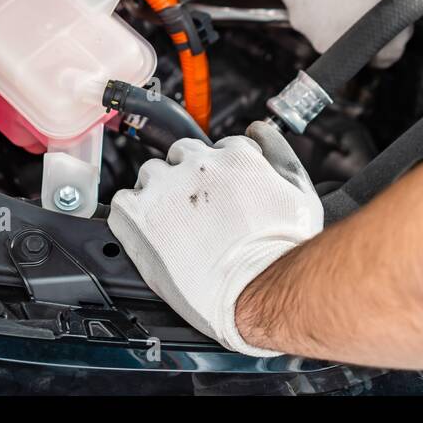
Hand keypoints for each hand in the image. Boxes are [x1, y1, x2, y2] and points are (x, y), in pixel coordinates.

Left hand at [107, 121, 322, 355]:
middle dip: (189, 176)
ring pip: (152, 174)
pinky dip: (132, 214)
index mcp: (235, 156)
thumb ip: (279, 152)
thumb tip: (259, 131)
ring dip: (160, 193)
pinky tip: (150, 233)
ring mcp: (165, 190)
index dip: (222, 171)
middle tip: (199, 211)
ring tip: (175, 226)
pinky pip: (122, 201)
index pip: (220, 147)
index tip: (223, 192)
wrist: (257, 292)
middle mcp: (197, 166)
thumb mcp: (300, 193)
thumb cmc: (283, 250)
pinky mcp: (138, 217)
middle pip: (182, 154)